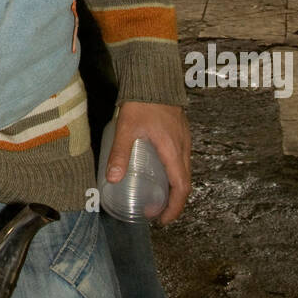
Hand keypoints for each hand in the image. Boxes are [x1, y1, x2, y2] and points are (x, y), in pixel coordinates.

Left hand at [105, 102, 190, 224]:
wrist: (154, 76)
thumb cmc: (142, 102)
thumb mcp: (126, 129)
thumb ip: (119, 153)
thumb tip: (113, 179)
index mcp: (173, 150)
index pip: (181, 187)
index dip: (174, 208)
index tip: (162, 220)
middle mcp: (183, 148)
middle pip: (185, 183)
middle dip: (174, 202)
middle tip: (157, 214)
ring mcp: (184, 140)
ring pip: (184, 171)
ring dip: (174, 188)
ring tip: (158, 198)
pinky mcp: (180, 133)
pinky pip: (181, 160)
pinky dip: (174, 174)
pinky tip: (159, 173)